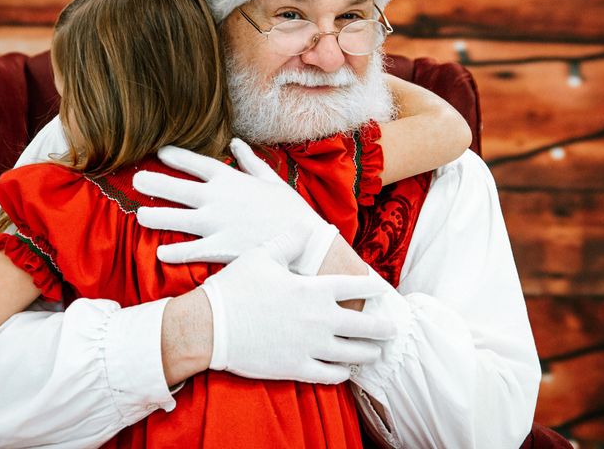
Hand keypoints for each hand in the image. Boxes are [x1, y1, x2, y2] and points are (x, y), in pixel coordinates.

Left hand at [133, 139, 339, 275]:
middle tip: (136, 180)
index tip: (160, 152)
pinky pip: (190, 250)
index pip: (197, 163)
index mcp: (231, 179)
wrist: (306, 242)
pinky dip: (174, 253)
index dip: (176, 156)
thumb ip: (250, 162)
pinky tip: (160, 254)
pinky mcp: (221, 249)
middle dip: (154, 183)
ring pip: (177, 219)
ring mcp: (218, 224)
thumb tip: (237, 143)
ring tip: (139, 216)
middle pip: (178, 188)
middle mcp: (219, 199)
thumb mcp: (271, 180)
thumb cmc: (291, 211)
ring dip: (156, 216)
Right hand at [201, 234, 395, 383]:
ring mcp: (311, 347)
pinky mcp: (297, 368)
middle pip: (365, 326)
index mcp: (315, 290)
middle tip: (392, 329)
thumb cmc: (236, 287)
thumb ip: (290, 242)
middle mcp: (320, 319)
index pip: (356, 287)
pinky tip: (346, 371)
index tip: (382, 290)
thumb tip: (307, 229)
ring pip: (353, 354)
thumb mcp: (263, 255)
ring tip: (376, 353)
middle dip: (383, 328)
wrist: (211, 326)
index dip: (373, 288)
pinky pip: (330, 376)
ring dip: (368, 353)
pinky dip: (342, 373)